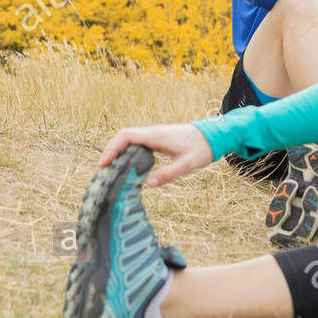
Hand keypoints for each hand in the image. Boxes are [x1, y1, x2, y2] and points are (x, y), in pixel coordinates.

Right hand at [98, 123, 213, 186]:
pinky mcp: (158, 139)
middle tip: (102, 170)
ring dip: (118, 151)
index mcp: (156, 136)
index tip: (103, 163)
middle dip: (110, 151)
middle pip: (123, 137)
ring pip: (129, 139)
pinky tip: (127, 166)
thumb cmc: (202, 148)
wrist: (214, 135)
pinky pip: (137, 142)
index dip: (112, 148)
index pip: (127, 136)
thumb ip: (168, 174)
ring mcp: (154, 135)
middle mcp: (153, 132)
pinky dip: (127, 152)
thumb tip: (147, 185)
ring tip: (110, 170)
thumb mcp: (187, 165)